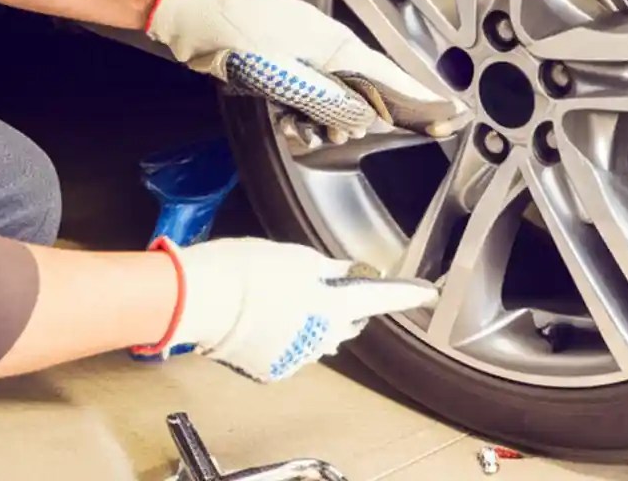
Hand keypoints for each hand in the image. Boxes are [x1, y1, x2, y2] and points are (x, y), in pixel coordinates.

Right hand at [131, 238, 437, 382]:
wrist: (200, 299)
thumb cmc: (248, 270)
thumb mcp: (297, 258)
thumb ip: (329, 269)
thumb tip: (346, 272)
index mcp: (337, 306)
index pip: (383, 299)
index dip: (407, 295)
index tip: (426, 293)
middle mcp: (324, 337)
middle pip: (349, 322)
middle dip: (344, 305)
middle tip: (326, 284)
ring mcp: (297, 356)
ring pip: (318, 337)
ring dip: (313, 320)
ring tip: (284, 297)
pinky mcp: (271, 369)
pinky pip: (289, 349)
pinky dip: (285, 334)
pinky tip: (264, 317)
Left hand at [145, 0, 465, 141]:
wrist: (190, 10)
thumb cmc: (235, 32)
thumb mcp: (286, 76)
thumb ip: (327, 101)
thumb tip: (360, 120)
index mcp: (336, 44)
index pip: (390, 76)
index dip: (419, 99)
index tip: (447, 114)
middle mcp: (326, 45)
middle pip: (364, 87)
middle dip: (363, 115)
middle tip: (357, 134)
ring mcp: (304, 49)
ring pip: (333, 92)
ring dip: (327, 116)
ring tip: (315, 131)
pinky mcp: (282, 58)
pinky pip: (308, 90)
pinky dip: (304, 109)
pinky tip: (291, 122)